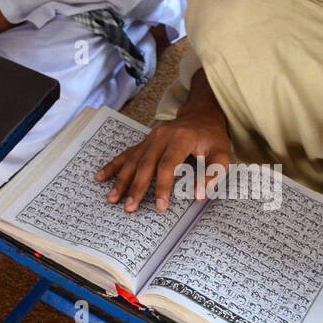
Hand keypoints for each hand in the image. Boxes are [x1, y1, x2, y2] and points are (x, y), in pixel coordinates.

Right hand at [96, 109, 231, 211]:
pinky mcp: (144, 142)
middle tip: (130, 208)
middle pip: (145, 164)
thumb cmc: (212, 138)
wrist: (200, 114)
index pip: (167, 165)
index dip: (163, 187)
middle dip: (136, 188)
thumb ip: (212, 174)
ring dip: (121, 180)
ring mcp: (150, 138)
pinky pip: (126, 155)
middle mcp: (161, 136)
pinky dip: (113, 166)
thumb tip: (197, 195)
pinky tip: (100, 177)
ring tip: (112, 199)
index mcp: (180, 138)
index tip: (161, 207)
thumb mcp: (222, 154)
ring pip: (132, 161)